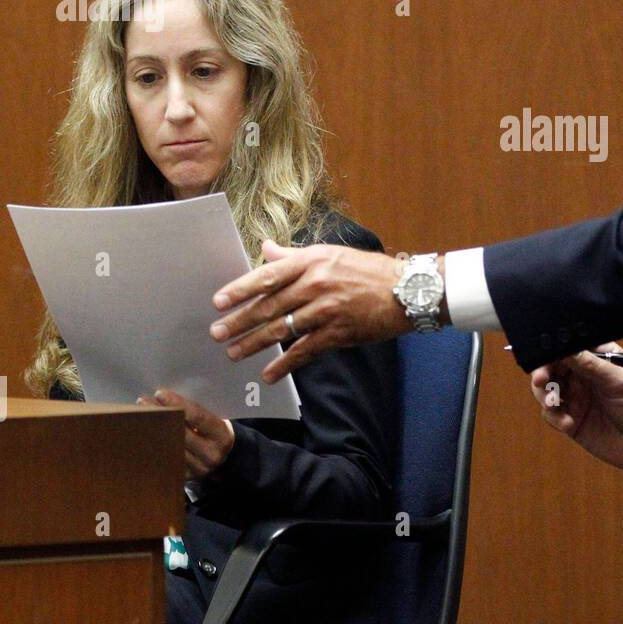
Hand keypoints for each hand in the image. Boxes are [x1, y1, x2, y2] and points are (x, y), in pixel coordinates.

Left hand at [137, 389, 234, 480]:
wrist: (226, 459)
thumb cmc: (216, 433)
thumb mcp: (216, 421)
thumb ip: (198, 414)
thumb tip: (168, 398)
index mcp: (221, 435)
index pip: (198, 417)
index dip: (179, 404)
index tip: (160, 393)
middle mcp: (211, 454)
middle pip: (181, 432)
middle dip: (161, 415)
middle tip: (143, 402)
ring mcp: (198, 469)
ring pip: (171, 447)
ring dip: (154, 430)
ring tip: (140, 416)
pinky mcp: (186, 478)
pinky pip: (166, 460)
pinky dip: (154, 446)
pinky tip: (144, 435)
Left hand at [209, 240, 411, 383]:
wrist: (405, 291)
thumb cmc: (368, 270)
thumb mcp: (330, 254)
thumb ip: (293, 255)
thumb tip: (264, 249)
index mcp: (311, 261)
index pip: (267, 276)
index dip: (240, 290)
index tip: (218, 302)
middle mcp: (316, 284)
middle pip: (269, 306)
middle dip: (239, 322)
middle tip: (217, 333)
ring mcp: (326, 311)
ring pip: (281, 330)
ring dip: (254, 344)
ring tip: (234, 353)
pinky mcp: (337, 333)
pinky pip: (304, 351)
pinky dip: (284, 365)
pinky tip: (269, 374)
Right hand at [530, 342, 622, 481]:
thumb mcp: (620, 382)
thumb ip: (591, 365)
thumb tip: (565, 347)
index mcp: (599, 359)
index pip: (570, 347)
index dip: (554, 350)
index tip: (545, 358)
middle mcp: (585, 375)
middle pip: (553, 367)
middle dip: (543, 372)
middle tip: (541, 381)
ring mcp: (577, 398)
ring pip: (547, 389)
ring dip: (545, 395)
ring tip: (553, 404)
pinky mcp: (572, 420)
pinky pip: (552, 414)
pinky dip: (554, 417)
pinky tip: (568, 424)